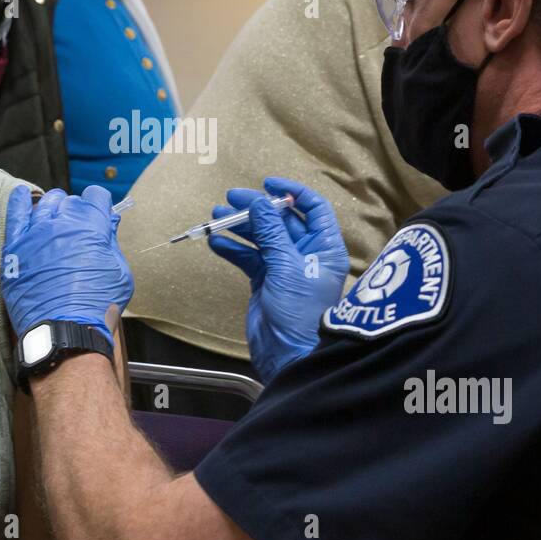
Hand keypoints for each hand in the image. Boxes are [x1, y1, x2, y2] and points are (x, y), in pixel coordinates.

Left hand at [2, 185, 133, 346]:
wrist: (66, 333)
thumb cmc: (96, 308)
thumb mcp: (119, 274)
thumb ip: (112, 243)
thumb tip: (108, 223)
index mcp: (92, 227)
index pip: (95, 196)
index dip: (99, 205)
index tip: (98, 213)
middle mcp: (63, 224)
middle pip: (70, 201)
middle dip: (77, 211)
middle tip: (79, 230)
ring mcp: (36, 235)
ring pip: (45, 204)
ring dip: (54, 208)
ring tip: (56, 221)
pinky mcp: (16, 249)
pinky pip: (15, 215)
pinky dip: (19, 202)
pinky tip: (22, 196)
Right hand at [207, 177, 349, 382]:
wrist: (289, 356)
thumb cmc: (300, 313)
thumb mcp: (287, 267)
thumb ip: (272, 233)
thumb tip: (259, 202)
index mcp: (324, 247)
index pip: (312, 208)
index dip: (291, 191)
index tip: (267, 183)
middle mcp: (306, 253)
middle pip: (281, 220)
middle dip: (256, 208)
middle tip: (231, 199)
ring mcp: (284, 267)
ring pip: (261, 237)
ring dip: (240, 226)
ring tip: (216, 217)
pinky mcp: (265, 281)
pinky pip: (248, 257)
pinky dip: (233, 248)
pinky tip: (216, 241)